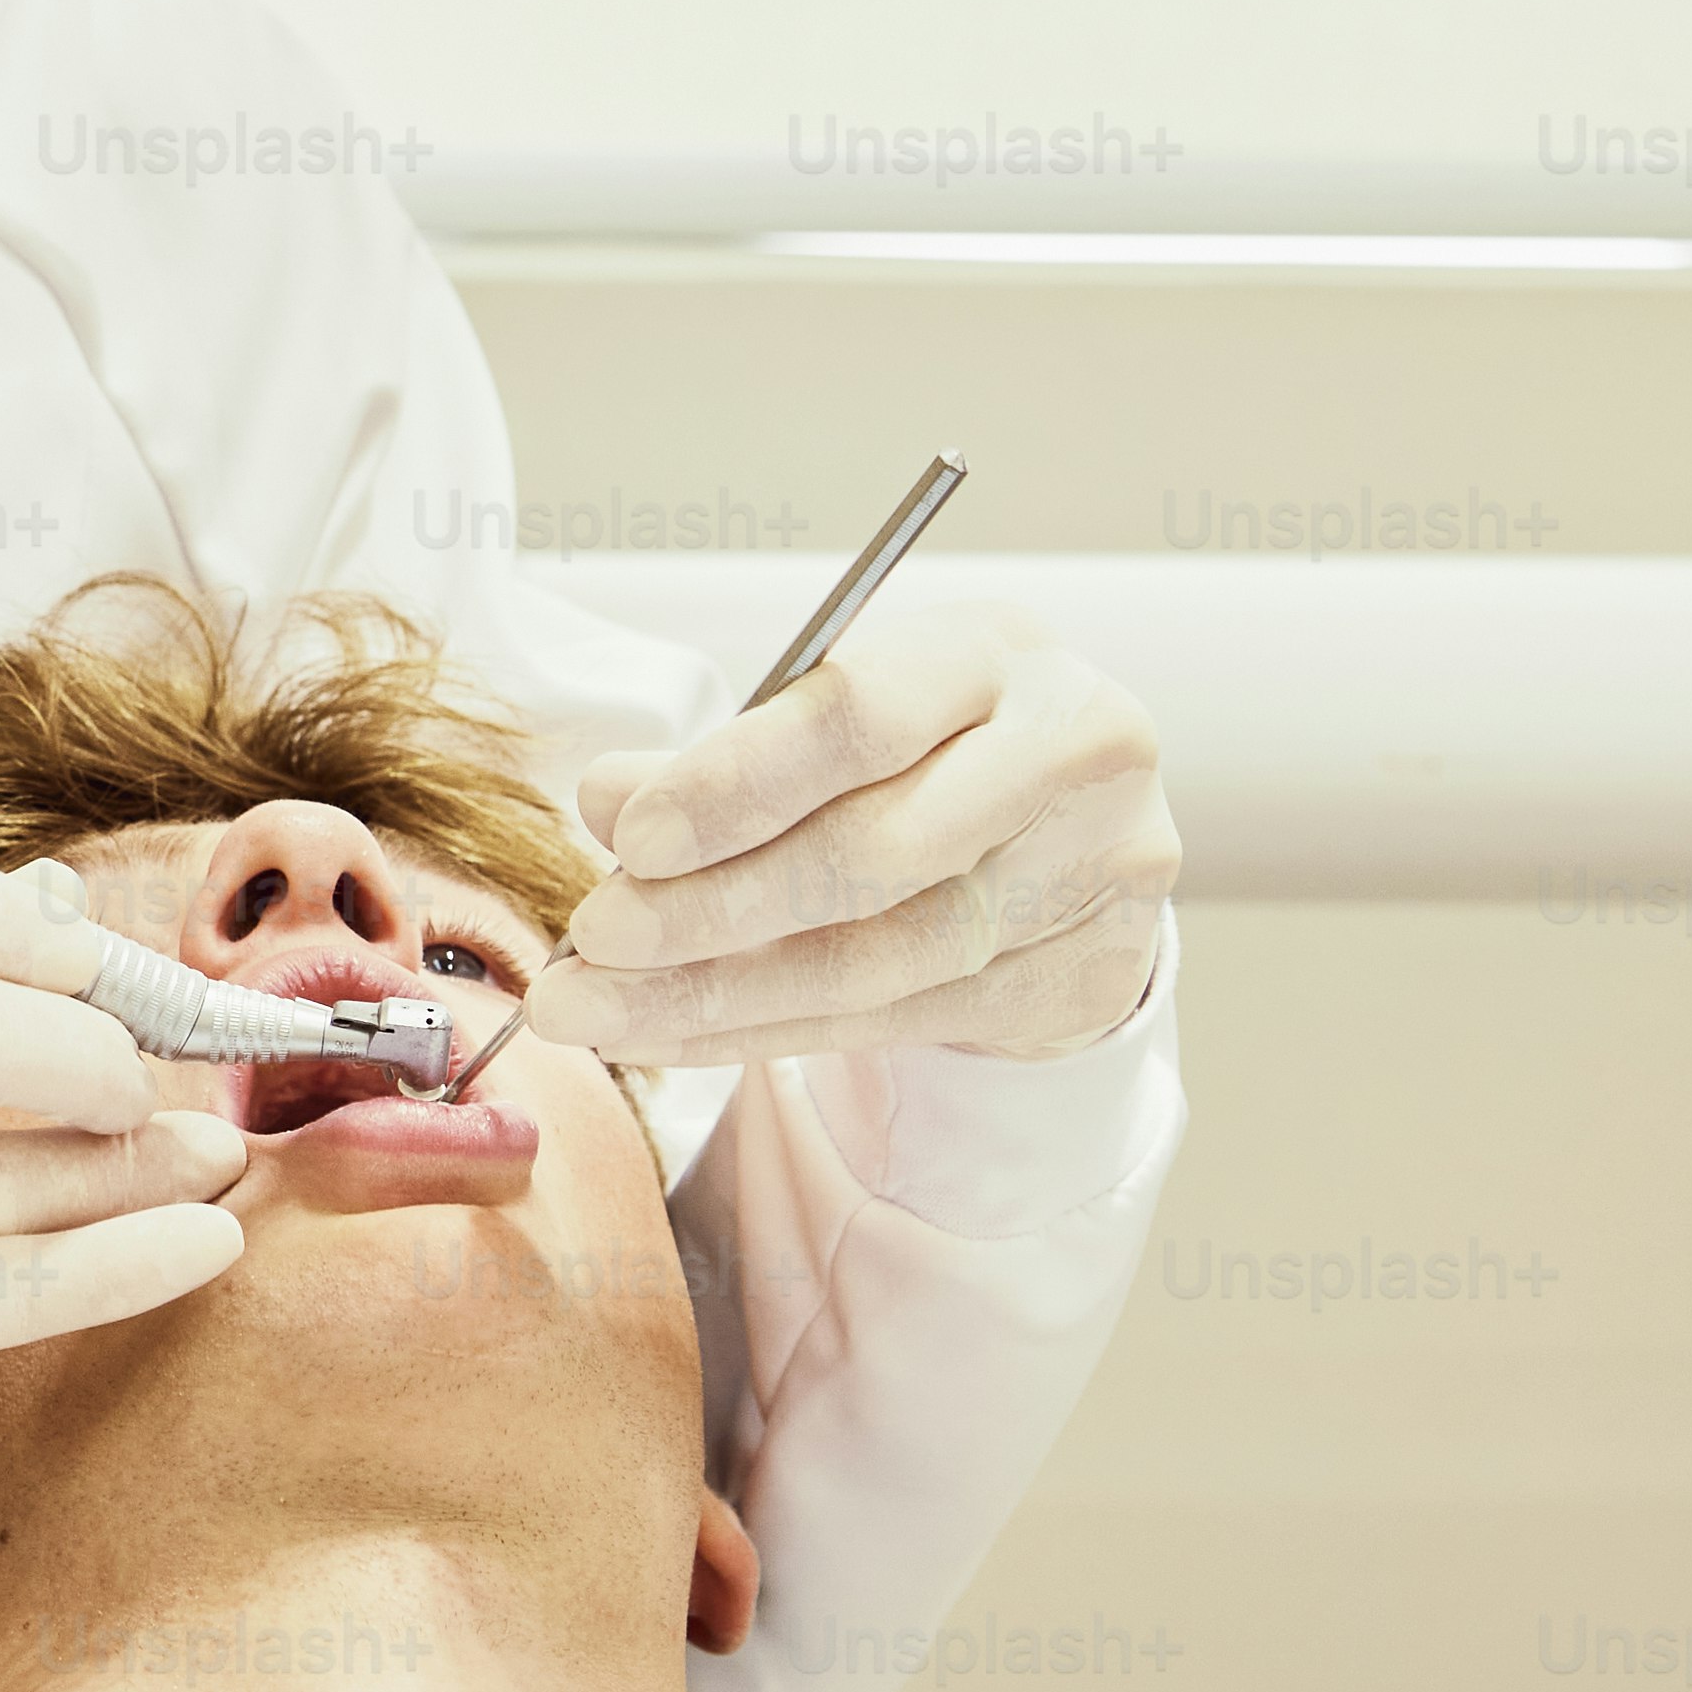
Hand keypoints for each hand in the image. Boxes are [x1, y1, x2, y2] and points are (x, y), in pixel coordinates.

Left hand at [547, 604, 1177, 1070]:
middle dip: (714, 907)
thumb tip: (606, 797)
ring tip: (598, 1008)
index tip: (632, 838)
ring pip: (884, 958)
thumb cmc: (928, 751)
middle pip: (876, 853)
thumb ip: (728, 757)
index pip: (860, 718)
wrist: (1076, 831)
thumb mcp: (836, 720)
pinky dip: (766, 1032)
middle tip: (598, 938)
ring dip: (719, 992)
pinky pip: (898, 1020)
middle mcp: (1068, 755)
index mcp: (995, 656)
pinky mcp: (1082, 973)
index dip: (738, 785)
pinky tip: (673, 1034)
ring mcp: (1093, 871)